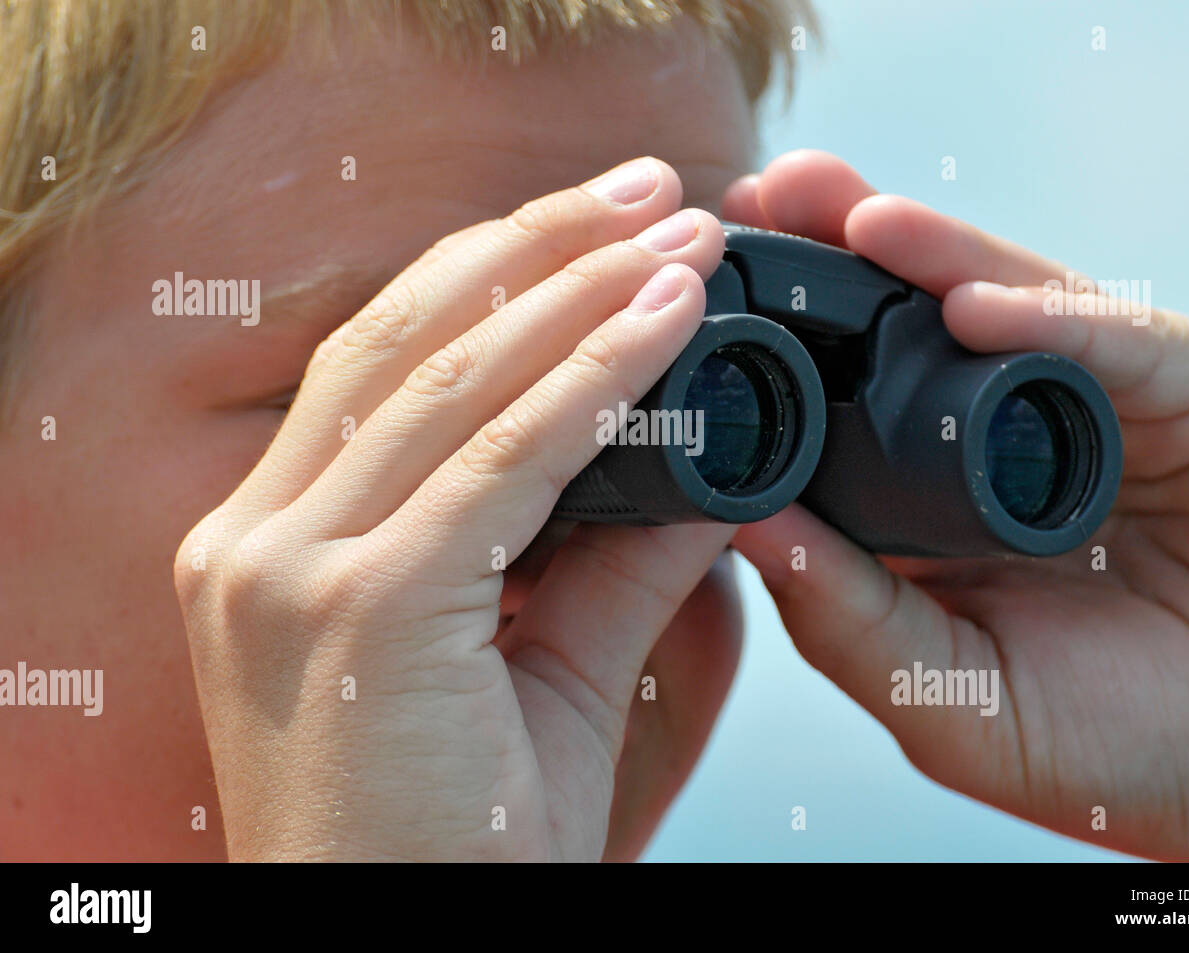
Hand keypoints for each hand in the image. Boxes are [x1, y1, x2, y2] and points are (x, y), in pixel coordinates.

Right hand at [174, 158, 740, 860]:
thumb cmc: (465, 838)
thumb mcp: (542, 671)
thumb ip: (611, 556)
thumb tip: (700, 462)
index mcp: (274, 542)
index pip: (385, 365)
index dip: (496, 279)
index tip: (602, 230)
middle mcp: (256, 538)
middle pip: (407, 337)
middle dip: (538, 246)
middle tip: (652, 189)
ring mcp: (288, 567)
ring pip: (448, 378)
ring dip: (574, 288)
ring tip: (676, 231)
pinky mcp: (357, 604)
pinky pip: (500, 457)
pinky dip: (591, 377)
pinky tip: (665, 319)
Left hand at [722, 150, 1188, 859]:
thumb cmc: (1119, 747)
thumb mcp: (952, 700)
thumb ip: (851, 619)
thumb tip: (745, 522)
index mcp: (933, 511)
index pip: (838, 413)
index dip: (773, 361)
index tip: (691, 314)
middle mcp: (1000, 438)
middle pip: (903, 332)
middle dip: (829, 266)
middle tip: (750, 203)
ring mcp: (1092, 402)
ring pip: (996, 305)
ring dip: (918, 250)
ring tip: (838, 208)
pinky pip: (1110, 341)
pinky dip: (1041, 319)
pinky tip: (968, 302)